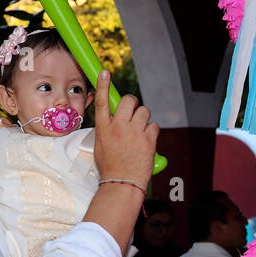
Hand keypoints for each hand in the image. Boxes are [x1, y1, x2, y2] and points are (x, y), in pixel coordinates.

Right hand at [92, 71, 157, 187]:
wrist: (122, 183)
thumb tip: (115, 118)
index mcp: (103, 129)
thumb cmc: (110, 167)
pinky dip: (151, 132)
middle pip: (128, 101)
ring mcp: (133, 133)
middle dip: (132, 103)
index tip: (105, 73)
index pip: (101, 102)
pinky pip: (154, 125)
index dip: (103, 85)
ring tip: (140, 131)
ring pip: (144, 111)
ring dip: (143, 118)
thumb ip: (107, 129)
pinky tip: (146, 141)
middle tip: (133, 111)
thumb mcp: (101, 146)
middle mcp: (118, 127)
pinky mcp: (148, 139)